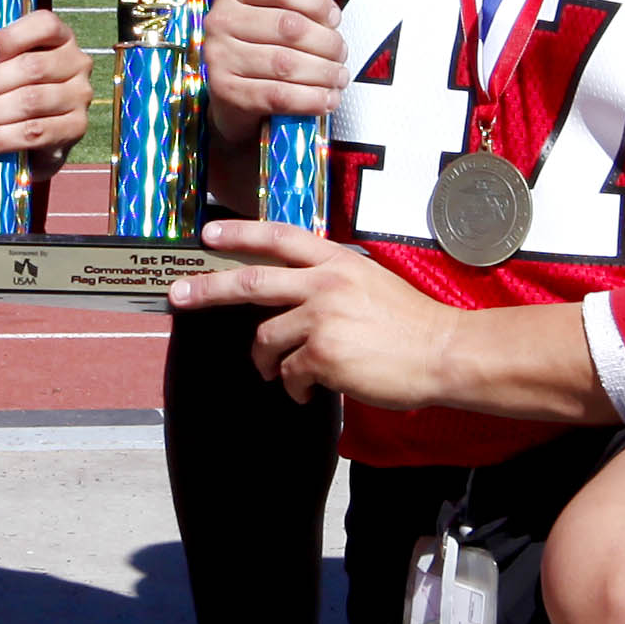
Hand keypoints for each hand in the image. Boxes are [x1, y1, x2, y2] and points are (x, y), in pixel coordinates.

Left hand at [0, 10, 91, 162]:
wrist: (12, 138)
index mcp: (56, 36)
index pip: (45, 24)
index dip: (12, 37)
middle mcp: (76, 61)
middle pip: (32, 67)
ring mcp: (80, 95)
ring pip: (31, 101)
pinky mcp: (75, 127)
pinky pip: (36, 132)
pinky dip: (0, 140)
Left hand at [176, 219, 458, 407]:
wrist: (444, 351)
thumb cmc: (411, 325)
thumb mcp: (370, 283)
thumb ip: (330, 281)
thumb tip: (292, 297)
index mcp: (337, 262)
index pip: (279, 237)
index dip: (240, 233)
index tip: (209, 233)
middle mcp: (325, 283)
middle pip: (251, 281)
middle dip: (208, 289)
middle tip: (179, 295)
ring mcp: (322, 318)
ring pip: (266, 339)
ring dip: (268, 362)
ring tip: (287, 374)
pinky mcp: (323, 354)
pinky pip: (289, 373)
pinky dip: (295, 387)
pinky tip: (312, 390)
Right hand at [197, 0, 368, 134]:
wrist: (240, 96)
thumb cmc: (273, 43)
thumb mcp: (300, 6)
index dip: (315, 1)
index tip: (335, 17)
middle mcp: (220, 19)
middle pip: (287, 27)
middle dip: (326, 44)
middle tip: (342, 55)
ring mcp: (218, 57)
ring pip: (285, 64)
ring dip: (323, 74)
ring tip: (339, 78)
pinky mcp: (225, 92)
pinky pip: (277, 95)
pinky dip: (310, 100)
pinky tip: (327, 99)